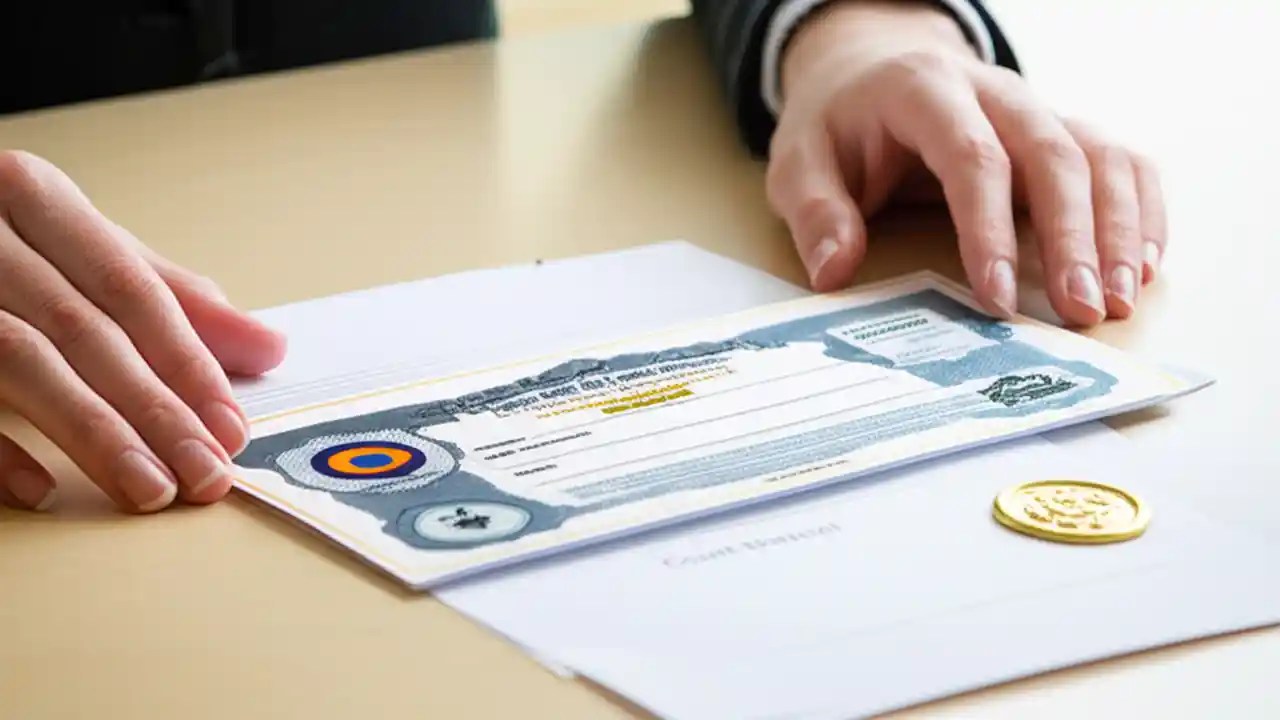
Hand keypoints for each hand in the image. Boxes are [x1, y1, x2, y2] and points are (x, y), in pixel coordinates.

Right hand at [0, 151, 286, 512]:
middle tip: (206, 475)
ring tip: (152, 490)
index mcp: (31, 195)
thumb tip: (268, 347)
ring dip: (94, 434)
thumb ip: (169, 296)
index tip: (232, 428)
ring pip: (20, 360)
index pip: (129, 287)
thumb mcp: (77, 247)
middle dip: (155, 409)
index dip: (186, 360)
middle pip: (83, 330)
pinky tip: (42, 490)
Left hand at [766, 1, 1164, 324]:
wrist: (872, 69)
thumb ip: (815, 212)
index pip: (971, 156)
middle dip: (1074, 236)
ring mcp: (1036, 108)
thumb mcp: (799, 161)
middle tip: (1080, 310)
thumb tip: (833, 271)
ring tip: (1120, 299)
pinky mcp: (1061, 131)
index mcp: (926, 92)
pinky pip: (1121, 161)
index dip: (987, 228)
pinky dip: (1141, 210)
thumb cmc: (839, 124)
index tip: (995, 295)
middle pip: (1052, 154)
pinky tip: (1142, 265)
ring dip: (1119, 228)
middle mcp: (995, 93)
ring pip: (1099, 156)